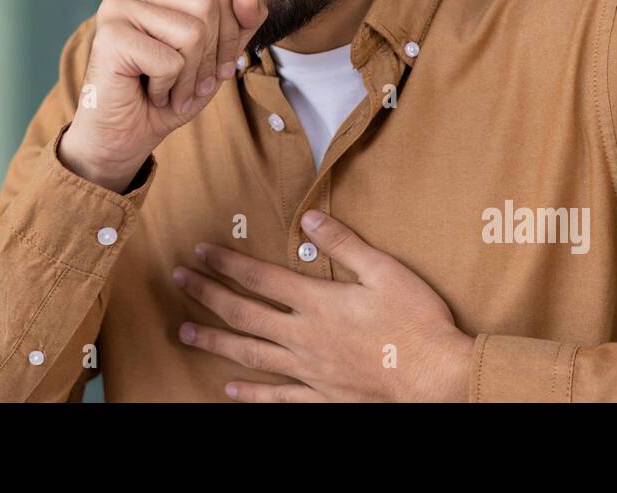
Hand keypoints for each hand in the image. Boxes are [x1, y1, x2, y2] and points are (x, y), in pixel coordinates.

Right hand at [60, 0, 267, 190]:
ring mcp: (116, 7)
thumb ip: (239, 20)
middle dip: (212, 57)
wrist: (124, 136)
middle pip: (209, 6)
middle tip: (193, 85)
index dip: (230, 35)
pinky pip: (170, 62)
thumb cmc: (169, 93)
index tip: (214, 68)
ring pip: (193, 33)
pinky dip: (169, 89)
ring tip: (172, 92)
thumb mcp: (217, 54)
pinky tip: (150, 95)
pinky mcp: (110, 36)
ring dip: (191, 78)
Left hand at [172, 210, 474, 400]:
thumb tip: (308, 218)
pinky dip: (251, 393)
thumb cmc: (417, 323)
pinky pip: (277, 396)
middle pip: (243, 314)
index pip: (259, 278)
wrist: (438, 379)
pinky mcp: (322, 397)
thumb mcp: (385, 271)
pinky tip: (230, 388)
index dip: (226, 263)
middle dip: (207, 295)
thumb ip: (344, 244)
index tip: (200, 251)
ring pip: (250, 355)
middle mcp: (304, 337)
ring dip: (214, 342)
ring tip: (184, 333)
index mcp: (317, 303)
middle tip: (179, 281)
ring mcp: (309, 370)